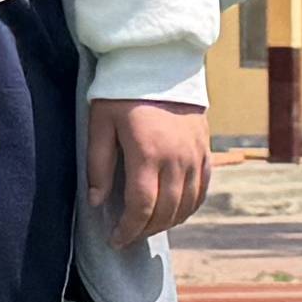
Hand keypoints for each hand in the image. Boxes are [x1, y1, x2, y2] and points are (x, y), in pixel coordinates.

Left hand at [87, 97, 209, 240]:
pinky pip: (203, 187)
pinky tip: (176, 212)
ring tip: (148, 226)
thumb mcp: (100, 124)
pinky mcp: (204, 148)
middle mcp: (176, 158)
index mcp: (147, 154)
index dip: (128, 230)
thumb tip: (97, 202)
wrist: (158, 61)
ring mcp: (195, 154)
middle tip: (128, 236)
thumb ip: (98, 165)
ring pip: (187, 204)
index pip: (141, 207)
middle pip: (166, 211)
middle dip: (145, 230)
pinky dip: (190, 206)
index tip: (116, 240)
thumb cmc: (122, 92)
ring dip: (168, 222)